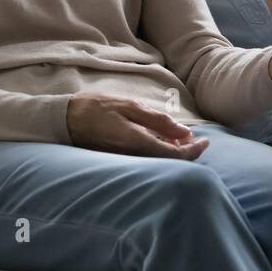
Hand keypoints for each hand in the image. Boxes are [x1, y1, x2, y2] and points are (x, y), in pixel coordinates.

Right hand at [66, 93, 208, 158]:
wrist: (65, 120)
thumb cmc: (97, 109)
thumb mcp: (130, 107)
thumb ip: (158, 121)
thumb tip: (185, 133)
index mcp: (138, 143)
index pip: (175, 156)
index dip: (194, 151)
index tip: (205, 142)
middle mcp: (134, 157)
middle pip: (169, 163)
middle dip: (186, 152)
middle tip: (195, 138)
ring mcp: (127, 161)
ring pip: (159, 162)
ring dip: (173, 152)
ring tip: (179, 137)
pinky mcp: (121, 161)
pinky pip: (147, 161)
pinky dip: (159, 152)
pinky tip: (161, 141)